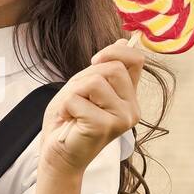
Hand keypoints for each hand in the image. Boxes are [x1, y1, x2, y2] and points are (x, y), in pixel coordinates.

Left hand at [40, 40, 143, 175]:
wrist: (57, 154)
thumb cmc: (69, 120)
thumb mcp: (84, 86)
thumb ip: (102, 68)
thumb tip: (122, 40)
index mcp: (129, 97)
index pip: (136, 60)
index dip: (114, 51)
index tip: (94, 61)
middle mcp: (132, 109)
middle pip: (113, 68)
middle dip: (85, 77)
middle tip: (77, 100)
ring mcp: (122, 119)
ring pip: (95, 81)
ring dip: (74, 93)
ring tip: (73, 111)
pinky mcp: (106, 126)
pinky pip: (78, 99)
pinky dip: (66, 106)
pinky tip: (69, 121)